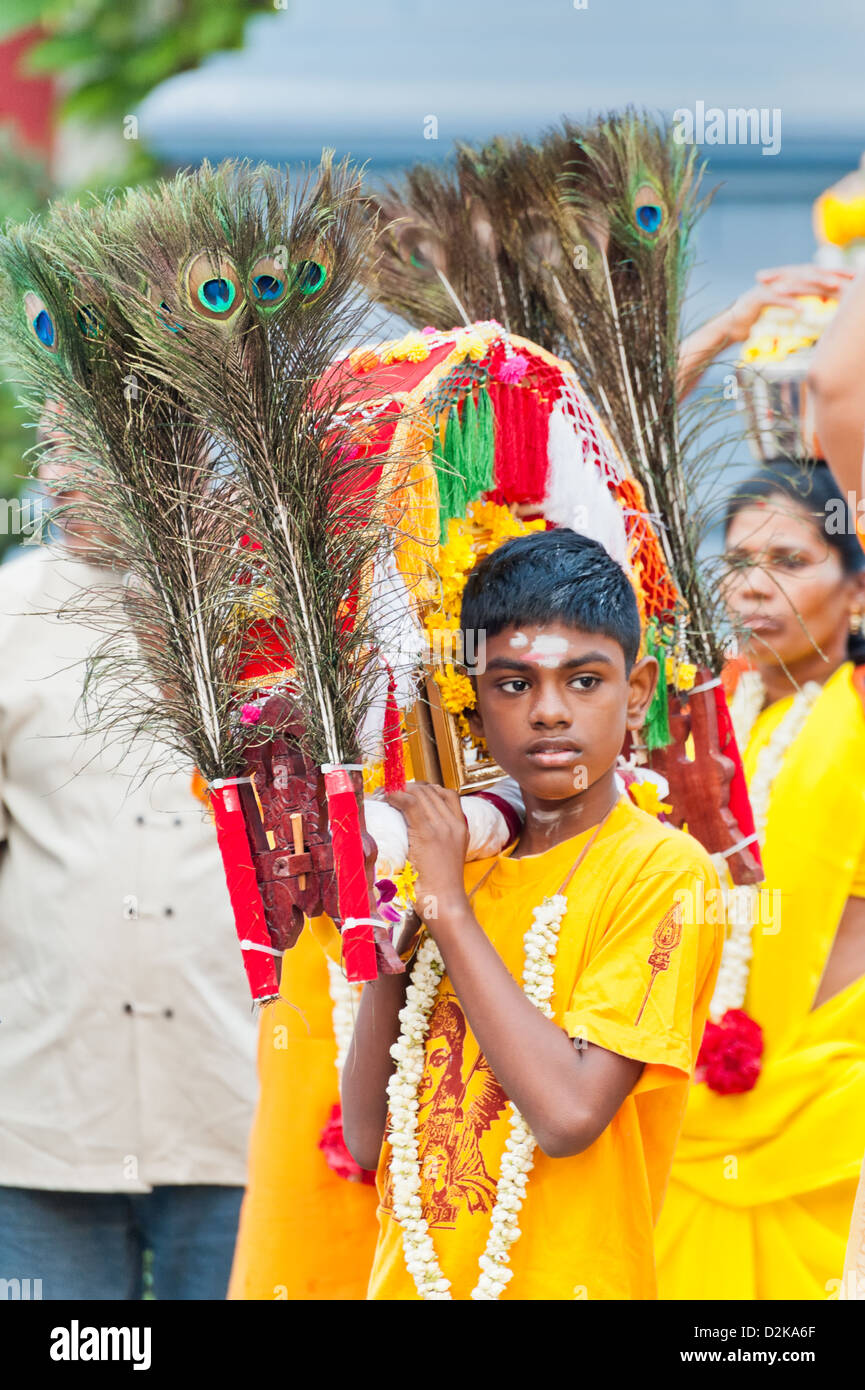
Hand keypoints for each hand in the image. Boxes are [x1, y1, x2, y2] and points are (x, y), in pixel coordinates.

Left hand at [384, 783, 469, 926]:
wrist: (445, 902)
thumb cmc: (440, 887)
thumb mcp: (445, 857)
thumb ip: (438, 840)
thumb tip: (416, 831)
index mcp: (462, 827)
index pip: (448, 794)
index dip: (427, 789)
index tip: (410, 792)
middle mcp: (454, 823)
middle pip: (432, 791)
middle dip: (409, 787)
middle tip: (390, 792)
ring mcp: (442, 826)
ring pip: (420, 794)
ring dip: (399, 790)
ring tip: (385, 794)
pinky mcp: (428, 832)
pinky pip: (410, 803)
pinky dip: (396, 796)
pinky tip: (387, 799)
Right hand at [722, 264, 853, 342]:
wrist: (728, 327)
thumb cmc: (755, 322)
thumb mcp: (781, 311)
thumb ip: (799, 304)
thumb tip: (821, 304)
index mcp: (786, 282)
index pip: (814, 274)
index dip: (833, 273)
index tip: (852, 277)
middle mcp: (778, 281)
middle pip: (808, 273)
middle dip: (830, 274)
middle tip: (848, 278)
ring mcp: (767, 288)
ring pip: (796, 282)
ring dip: (815, 284)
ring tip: (833, 287)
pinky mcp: (756, 299)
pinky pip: (776, 299)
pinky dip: (790, 303)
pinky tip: (803, 310)